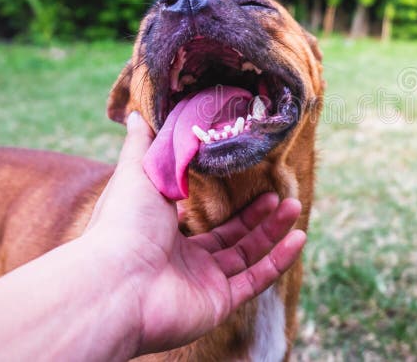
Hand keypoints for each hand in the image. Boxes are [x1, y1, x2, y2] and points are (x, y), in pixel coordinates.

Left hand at [85, 112, 305, 354]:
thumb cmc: (123, 225)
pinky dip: (279, 261)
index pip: (200, 219)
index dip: (226, 202)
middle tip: (278, 194)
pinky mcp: (218, 304)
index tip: (248, 180)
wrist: (118, 283)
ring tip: (294, 207)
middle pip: (230, 238)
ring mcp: (202, 284)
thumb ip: (144, 146)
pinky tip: (299, 238)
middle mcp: (183, 261)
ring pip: (247, 257)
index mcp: (163, 233)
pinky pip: (255, 281)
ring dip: (273, 233)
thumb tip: (136, 113)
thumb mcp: (137, 174)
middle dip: (258, 216)